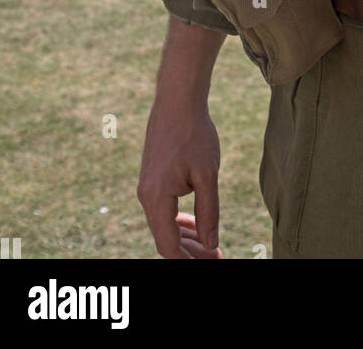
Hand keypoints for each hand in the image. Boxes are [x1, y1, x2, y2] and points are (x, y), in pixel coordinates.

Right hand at [137, 100, 222, 258]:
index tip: (213, 261)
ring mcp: (147, 187)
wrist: (177, 100)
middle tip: (216, 256)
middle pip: (165, 239)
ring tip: (210, 245)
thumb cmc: (195, 133)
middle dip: (190, 252)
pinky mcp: (153, 179)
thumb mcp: (207, 174)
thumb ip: (209, 212)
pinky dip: (180, 220)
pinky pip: (164, 210)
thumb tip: (211, 244)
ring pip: (165, 225)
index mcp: (156, 198)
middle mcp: (146, 196)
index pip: (169, 246)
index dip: (190, 260)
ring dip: (186, 237)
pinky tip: (197, 222)